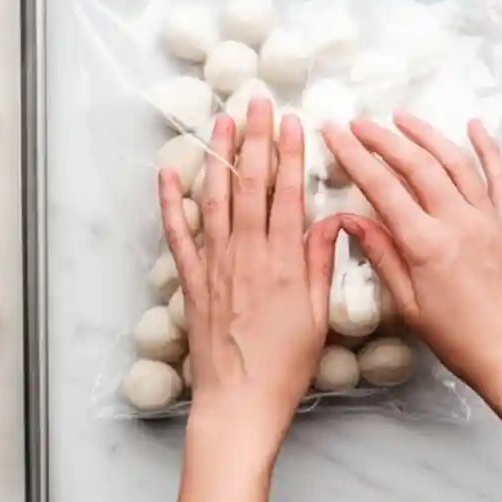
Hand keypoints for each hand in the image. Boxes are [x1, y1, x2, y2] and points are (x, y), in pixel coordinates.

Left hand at [158, 99, 341, 451]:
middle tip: (257, 101)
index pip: (287, 193)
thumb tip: (332, 221)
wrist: (240, 401)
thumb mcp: (318, 315)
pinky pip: (177, 233)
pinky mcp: (192, 280)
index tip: (292, 121)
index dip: (289, 153)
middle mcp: (247, 254)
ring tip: (221, 120)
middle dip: (254, 139)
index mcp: (284, 261)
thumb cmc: (285, 365)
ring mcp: (215, 264)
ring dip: (218, 156)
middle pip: (250, 184)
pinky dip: (171, 201)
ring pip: (215, 198)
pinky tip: (168, 172)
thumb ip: (322, 264)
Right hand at [321, 112, 501, 397]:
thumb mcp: (407, 304)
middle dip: (382, 138)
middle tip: (357, 122)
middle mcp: (458, 221)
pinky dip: (487, 148)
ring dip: (426, 134)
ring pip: (455, 162)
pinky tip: (473, 126)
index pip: (381, 187)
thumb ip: (381, 255)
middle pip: (416, 164)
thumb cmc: (457, 339)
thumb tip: (351, 219)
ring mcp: (489, 219)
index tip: (334, 133)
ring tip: (400, 117)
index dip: (354, 156)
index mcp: (426, 244)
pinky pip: (499, 177)